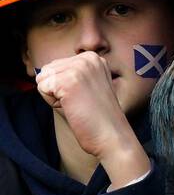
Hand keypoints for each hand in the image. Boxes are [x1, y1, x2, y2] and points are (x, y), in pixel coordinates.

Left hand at [34, 53, 149, 183]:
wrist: (112, 136)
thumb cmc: (97, 117)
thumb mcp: (87, 86)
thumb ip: (69, 74)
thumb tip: (42, 72)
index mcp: (94, 58)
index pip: (56, 66)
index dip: (63, 86)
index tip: (85, 96)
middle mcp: (88, 58)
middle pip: (47, 70)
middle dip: (57, 89)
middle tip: (80, 102)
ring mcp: (79, 68)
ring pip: (43, 78)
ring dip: (54, 96)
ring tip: (77, 104)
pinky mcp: (69, 80)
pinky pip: (42, 88)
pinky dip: (52, 102)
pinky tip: (73, 108)